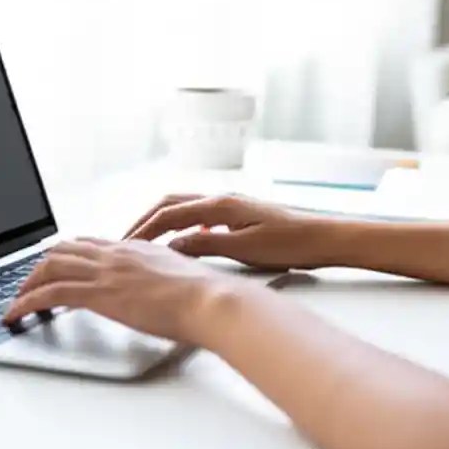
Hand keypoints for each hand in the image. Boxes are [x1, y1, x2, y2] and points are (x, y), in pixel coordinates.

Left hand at [2, 238, 250, 345]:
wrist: (210, 300)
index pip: (89, 243)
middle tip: (29, 283)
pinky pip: (51, 292)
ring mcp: (106, 271)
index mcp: (134, 247)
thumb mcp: (180, 276)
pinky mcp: (99, 292)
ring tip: (17, 300)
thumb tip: (161, 286)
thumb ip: (162, 276)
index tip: (56, 265)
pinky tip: (18, 313)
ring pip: (51, 266)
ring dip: (28, 283)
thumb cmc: (204, 296)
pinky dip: (27, 302)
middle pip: (64, 249)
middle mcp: (116, 253)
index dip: (67, 253)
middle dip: (41, 266)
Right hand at [124, 194, 331, 269]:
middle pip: (172, 203)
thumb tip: (171, 245)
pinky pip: (201, 215)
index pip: (170, 214)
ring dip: (163, 221)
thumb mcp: (244, 249)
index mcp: (220, 205)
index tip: (125, 245)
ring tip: (147, 241)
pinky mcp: (239, 214)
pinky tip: (186, 242)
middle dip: (146, 220)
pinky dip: (183, 225)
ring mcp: (231, 205)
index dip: (144, 229)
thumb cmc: (290, 244)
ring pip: (185, 206)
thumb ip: (205, 245)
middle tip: (126, 240)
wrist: (323, 238)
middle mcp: (222, 199)